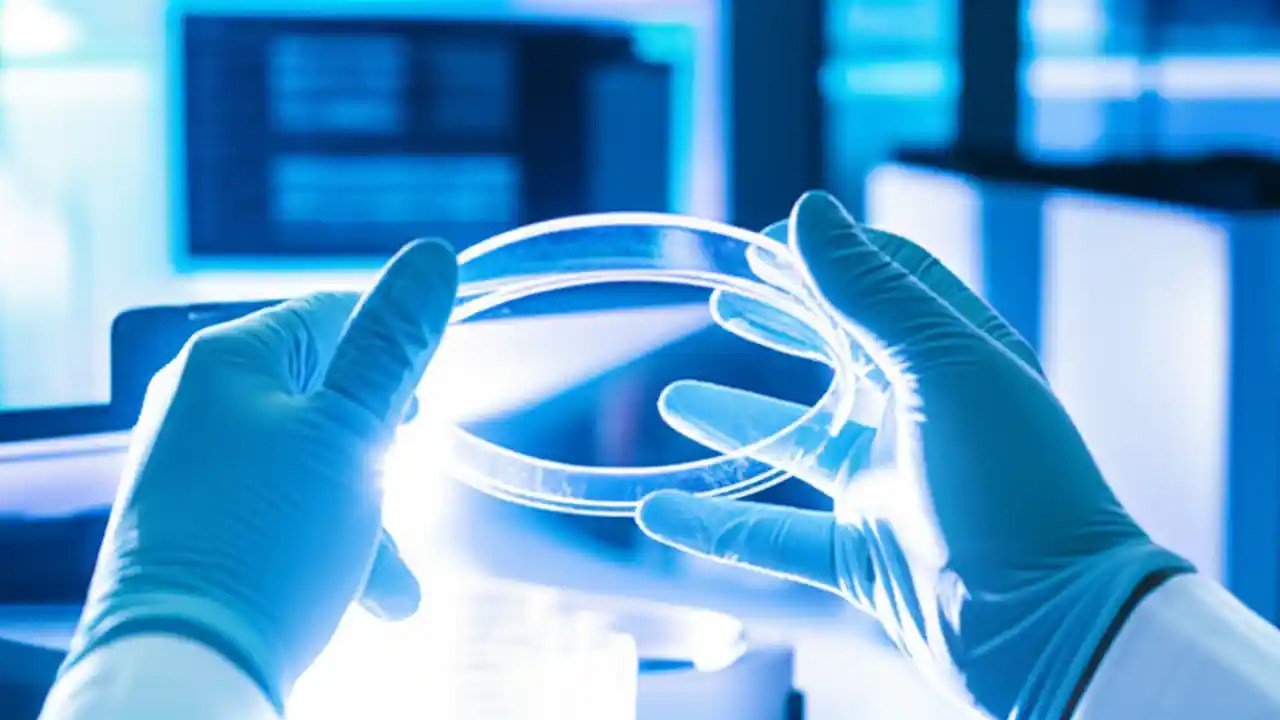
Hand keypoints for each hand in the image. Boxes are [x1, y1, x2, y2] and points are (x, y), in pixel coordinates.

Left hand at [62, 239, 458, 711]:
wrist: (187, 664)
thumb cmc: (271, 540)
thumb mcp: (353, 432)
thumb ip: (395, 344)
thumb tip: (434, 256)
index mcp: (228, 359)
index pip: (330, 312)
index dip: (388, 352)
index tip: (418, 407)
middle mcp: (198, 401)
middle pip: (324, 392)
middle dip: (382, 452)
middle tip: (398, 481)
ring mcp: (193, 466)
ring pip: (310, 462)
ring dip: (368, 515)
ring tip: (396, 583)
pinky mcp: (197, 525)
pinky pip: (279, 510)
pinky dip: (328, 542)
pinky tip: (371, 594)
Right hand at [637, 192, 1192, 718]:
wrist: (1050, 627)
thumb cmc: (1015, 484)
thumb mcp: (945, 367)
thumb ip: (871, 292)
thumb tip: (810, 208)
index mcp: (960, 358)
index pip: (891, 282)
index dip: (828, 256)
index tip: (762, 244)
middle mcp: (925, 417)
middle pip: (839, 354)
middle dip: (781, 325)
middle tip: (721, 302)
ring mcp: (891, 488)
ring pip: (796, 444)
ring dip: (736, 421)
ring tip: (670, 398)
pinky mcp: (862, 555)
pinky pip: (772, 536)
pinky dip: (715, 525)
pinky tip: (658, 510)